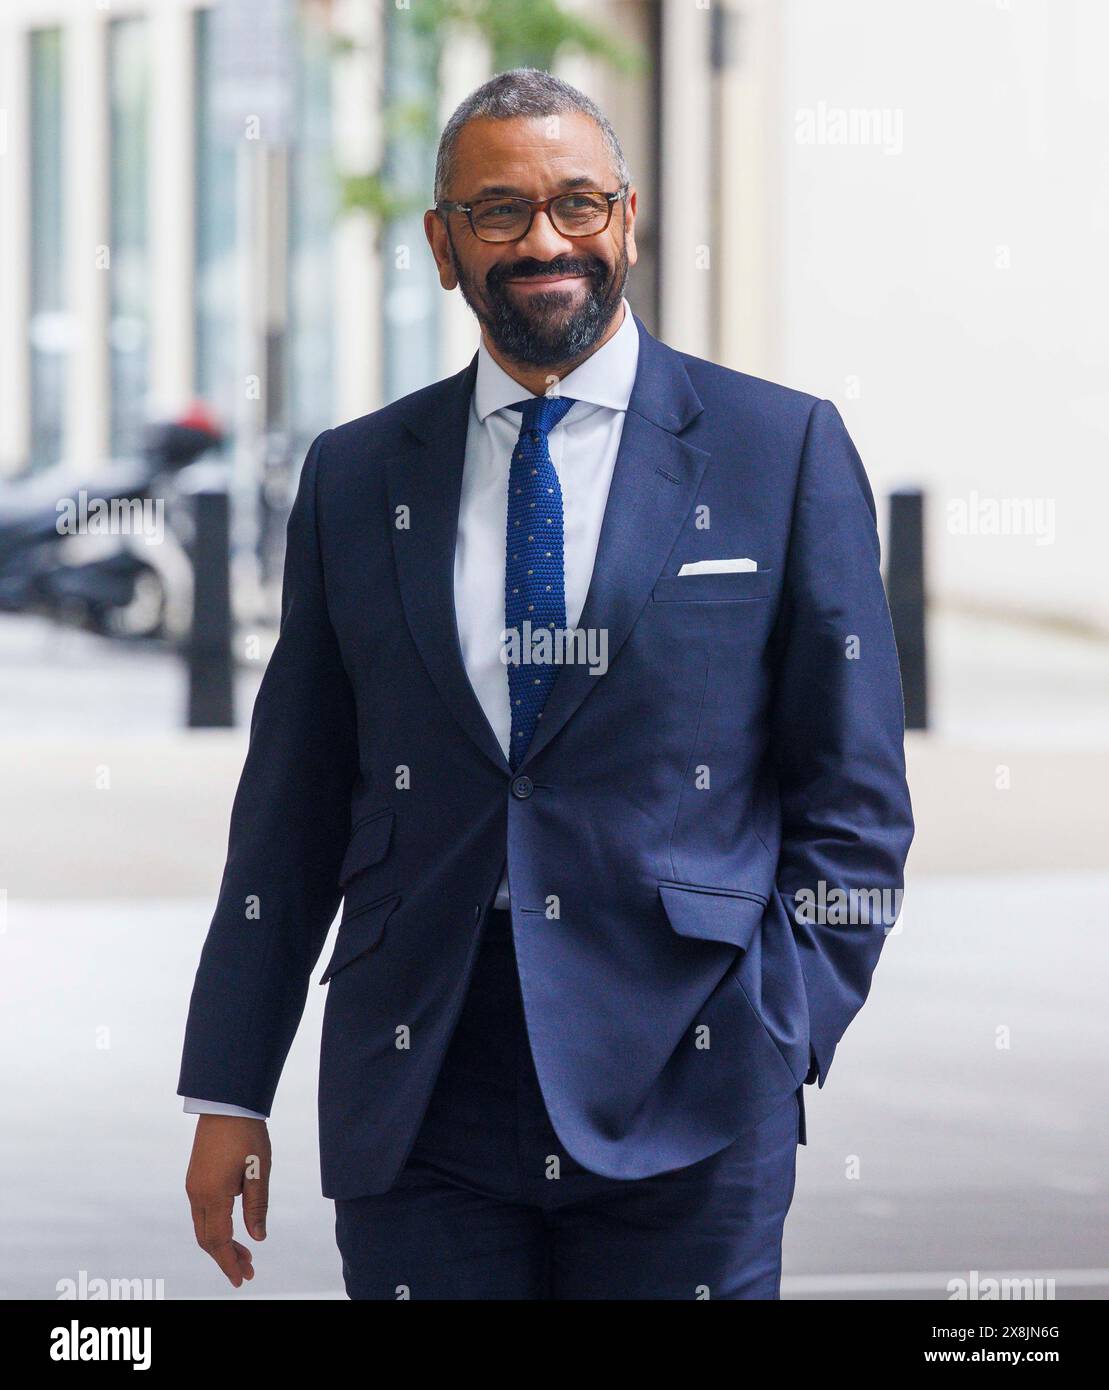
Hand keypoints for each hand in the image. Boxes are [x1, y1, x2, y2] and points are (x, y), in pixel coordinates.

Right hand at [186, 1115, 270, 1286]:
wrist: (225, 1103)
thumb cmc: (246, 1134)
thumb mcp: (259, 1170)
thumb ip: (257, 1206)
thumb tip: (258, 1238)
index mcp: (212, 1195)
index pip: (219, 1241)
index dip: (230, 1263)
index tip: (242, 1279)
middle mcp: (197, 1194)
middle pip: (207, 1239)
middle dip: (226, 1258)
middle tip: (248, 1270)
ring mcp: (193, 1186)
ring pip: (203, 1227)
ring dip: (221, 1243)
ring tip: (245, 1253)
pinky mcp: (195, 1178)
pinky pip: (202, 1213)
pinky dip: (215, 1228)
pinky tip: (232, 1228)